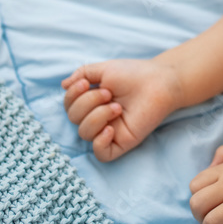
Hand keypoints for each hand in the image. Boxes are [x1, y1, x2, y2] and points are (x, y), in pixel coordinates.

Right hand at [62, 58, 181, 161]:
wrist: (159, 81)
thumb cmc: (133, 74)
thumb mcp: (103, 69)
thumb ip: (81, 74)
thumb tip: (63, 85)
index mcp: (91, 102)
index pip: (68, 106)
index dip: (72, 95)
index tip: (86, 83)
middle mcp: (97, 117)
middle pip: (73, 119)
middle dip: (87, 103)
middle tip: (109, 93)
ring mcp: (109, 131)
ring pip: (84, 133)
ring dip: (97, 116)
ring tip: (117, 106)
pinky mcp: (121, 142)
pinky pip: (101, 153)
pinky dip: (100, 142)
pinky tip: (111, 129)